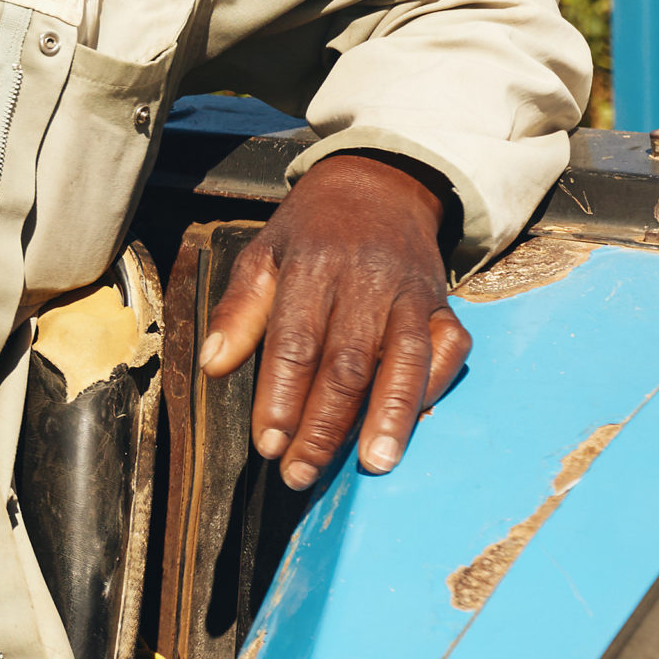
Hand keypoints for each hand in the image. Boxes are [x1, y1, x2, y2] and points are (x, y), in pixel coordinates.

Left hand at [200, 152, 469, 490]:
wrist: (381, 186)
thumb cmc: (311, 232)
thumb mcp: (264, 255)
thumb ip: (239, 311)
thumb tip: (211, 366)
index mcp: (314, 268)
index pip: (295, 344)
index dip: (281, 398)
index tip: (267, 443)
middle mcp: (368, 282)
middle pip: (347, 365)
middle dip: (323, 426)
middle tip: (301, 472)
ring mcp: (412, 295)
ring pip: (403, 363)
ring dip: (388, 418)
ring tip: (373, 464)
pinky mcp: (445, 305)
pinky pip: (446, 352)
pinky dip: (433, 389)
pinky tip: (413, 426)